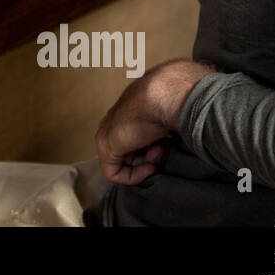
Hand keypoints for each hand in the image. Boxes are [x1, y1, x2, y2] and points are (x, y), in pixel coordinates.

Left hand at [95, 59, 215, 184]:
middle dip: (149, 157)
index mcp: (126, 114)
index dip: (154, 148)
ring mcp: (106, 135)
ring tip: (160, 152)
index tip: (167, 145)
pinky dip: (134, 176)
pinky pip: (114, 174)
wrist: (161, 98)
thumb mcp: (167, 119)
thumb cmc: (169, 103)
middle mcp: (113, 124)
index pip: (137, 141)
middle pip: (131, 153)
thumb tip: (168, 141)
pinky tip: (150, 167)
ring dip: (146, 164)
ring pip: (124, 163)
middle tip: (163, 150)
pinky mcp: (105, 148)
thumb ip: (163, 130)